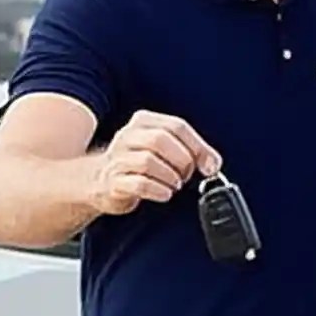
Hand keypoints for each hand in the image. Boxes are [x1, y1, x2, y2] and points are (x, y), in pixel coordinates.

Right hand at [91, 110, 221, 215]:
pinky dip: (158, 190)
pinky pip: (138, 184)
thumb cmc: (140, 163)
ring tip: (174, 185)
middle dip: (182, 161)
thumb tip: (213, 164)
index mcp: (144, 121)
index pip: (176, 126)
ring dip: (170, 177)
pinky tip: (164, 193)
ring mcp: (117, 158)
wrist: (101, 181)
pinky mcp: (112, 181)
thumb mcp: (166, 149)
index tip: (210, 166)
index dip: (198, 147)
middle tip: (186, 176)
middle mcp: (128, 136)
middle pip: (161, 140)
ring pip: (148, 161)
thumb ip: (193, 152)